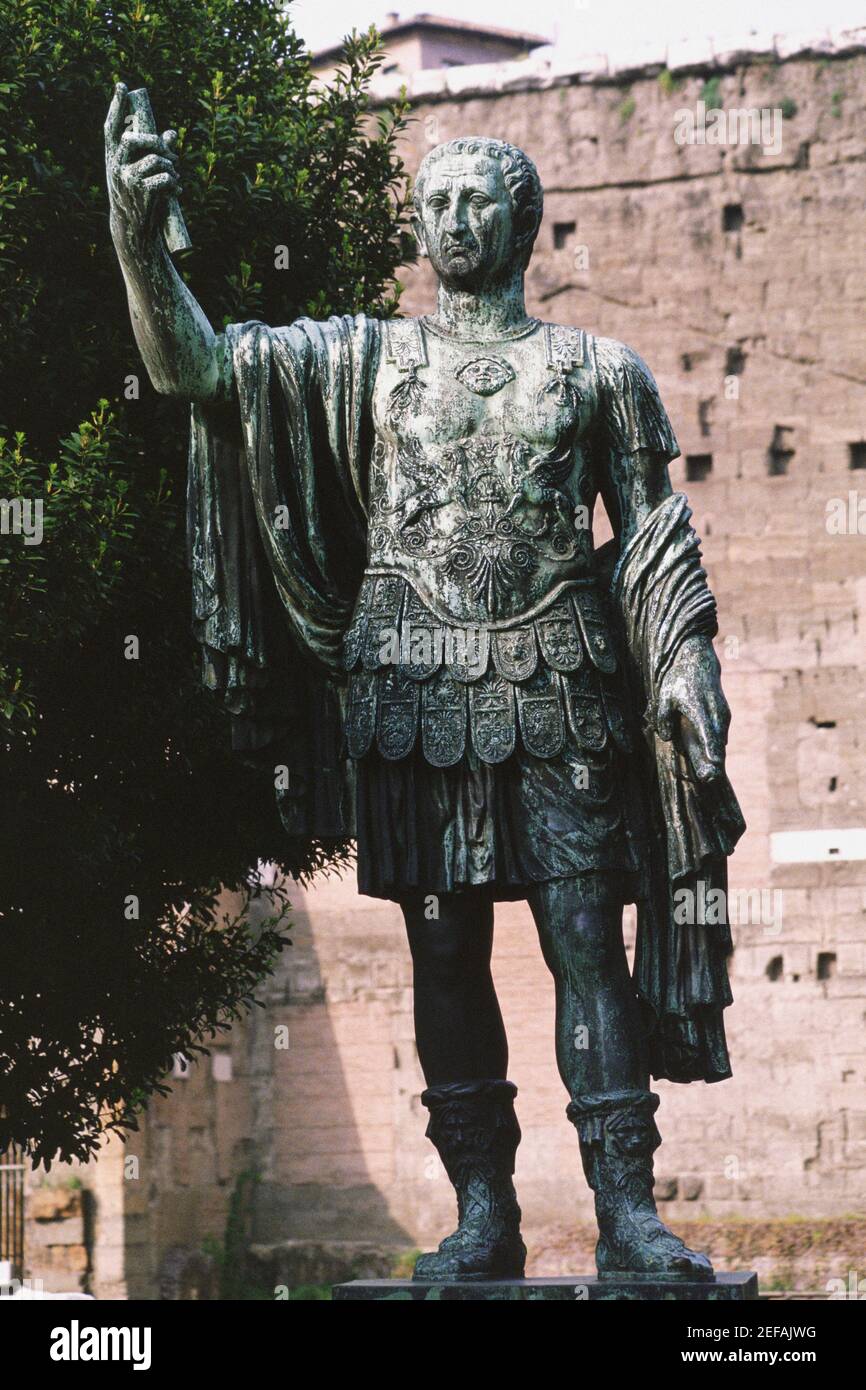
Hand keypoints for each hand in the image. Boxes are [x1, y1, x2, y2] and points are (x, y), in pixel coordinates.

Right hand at [105, 83, 180, 245]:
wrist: (136, 231)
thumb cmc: (140, 199)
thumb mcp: (143, 174)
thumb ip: (155, 152)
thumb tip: (171, 133)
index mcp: (113, 159)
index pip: (110, 128)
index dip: (115, 106)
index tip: (121, 86)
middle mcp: (115, 166)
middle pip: (134, 139)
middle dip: (155, 142)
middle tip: (169, 153)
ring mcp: (127, 179)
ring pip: (156, 159)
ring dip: (171, 167)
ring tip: (175, 177)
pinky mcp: (141, 192)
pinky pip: (165, 176)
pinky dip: (175, 182)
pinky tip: (177, 191)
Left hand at [656, 635, 729, 781]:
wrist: (699, 662)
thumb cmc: (679, 680)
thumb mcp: (664, 696)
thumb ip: (663, 718)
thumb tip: (666, 736)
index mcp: (701, 711)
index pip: (708, 735)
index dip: (711, 753)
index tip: (713, 768)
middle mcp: (716, 715)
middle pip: (718, 745)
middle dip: (713, 764)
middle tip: (707, 781)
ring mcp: (723, 716)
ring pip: (720, 743)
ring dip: (713, 759)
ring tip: (705, 777)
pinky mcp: (724, 717)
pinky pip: (719, 738)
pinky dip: (713, 749)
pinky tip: (706, 760)